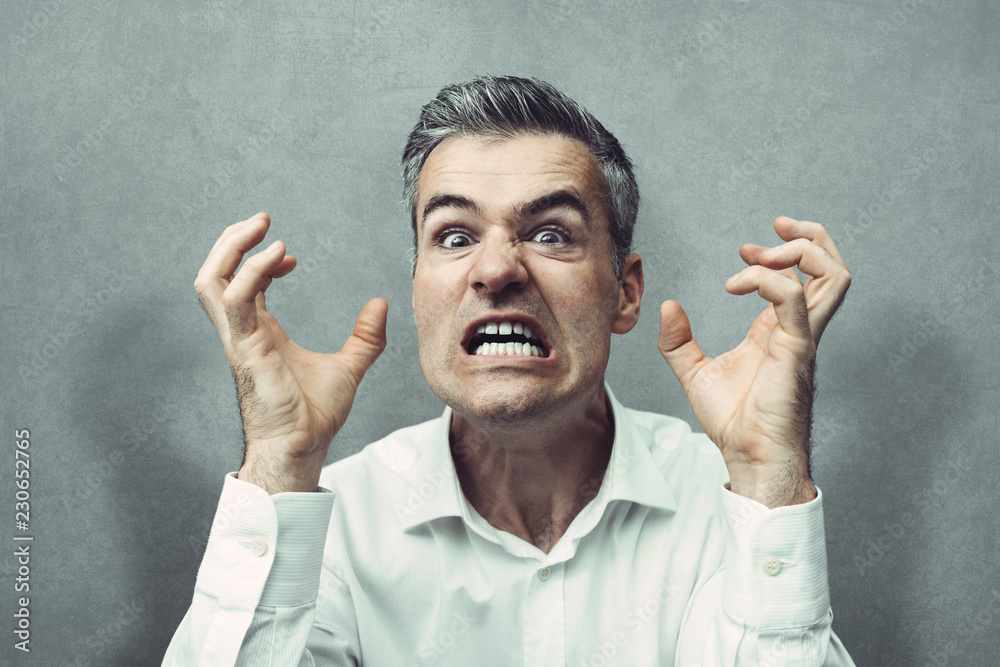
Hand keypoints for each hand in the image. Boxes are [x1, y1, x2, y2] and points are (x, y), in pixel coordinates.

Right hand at [194, 212, 386, 493]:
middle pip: (214, 273)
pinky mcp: (246, 348)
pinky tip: (279, 258)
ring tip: (260, 225)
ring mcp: (240, 339)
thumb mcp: (348, 367)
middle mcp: (243, 332)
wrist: (302, 449)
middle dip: (232, 241)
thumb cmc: (314, 416)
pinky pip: (235, 300)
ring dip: (232, 247)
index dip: (260, 260)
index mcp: (259, 333)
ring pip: (211, 281)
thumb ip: (364, 337)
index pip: (242, 283)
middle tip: (262, 219)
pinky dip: (252, 272)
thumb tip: (381, 305)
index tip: (290, 255)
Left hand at [657, 217, 850, 506]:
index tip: (743, 250)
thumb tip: (668, 308)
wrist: (748, 458)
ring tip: (763, 252)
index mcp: (779, 328)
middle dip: (806, 237)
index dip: (778, 251)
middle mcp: (798, 328)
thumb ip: (678, 341)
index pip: (802, 276)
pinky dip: (767, 280)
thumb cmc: (733, 423)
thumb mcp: (693, 372)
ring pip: (834, 276)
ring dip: (801, 250)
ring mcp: (801, 337)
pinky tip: (736, 286)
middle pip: (832, 267)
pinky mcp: (796, 350)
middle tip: (765, 236)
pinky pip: (795, 300)